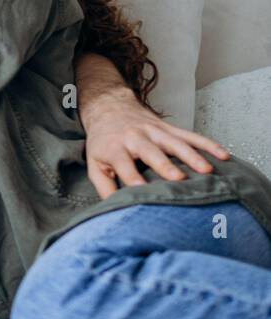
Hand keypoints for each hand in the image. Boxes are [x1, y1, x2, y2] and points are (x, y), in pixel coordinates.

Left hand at [82, 91, 229, 199]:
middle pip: (151, 152)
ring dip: (192, 155)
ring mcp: (154, 132)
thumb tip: (113, 209)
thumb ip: (104, 187)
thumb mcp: (95, 164)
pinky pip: (191, 136)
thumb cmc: (104, 143)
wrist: (110, 109)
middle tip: (179, 179)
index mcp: (115, 148)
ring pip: (175, 143)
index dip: (132, 178)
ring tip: (207, 170)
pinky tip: (222, 155)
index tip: (142, 191)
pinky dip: (207, 144)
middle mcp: (136, 138)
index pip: (124, 164)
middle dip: (165, 165)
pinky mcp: (169, 128)